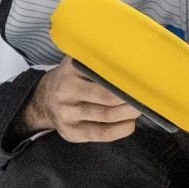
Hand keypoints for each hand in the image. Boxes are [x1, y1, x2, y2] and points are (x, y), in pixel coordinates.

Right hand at [21, 57, 140, 142]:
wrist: (43, 100)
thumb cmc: (71, 79)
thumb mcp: (78, 62)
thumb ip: (98, 59)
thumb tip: (132, 54)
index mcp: (70, 71)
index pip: (104, 75)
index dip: (126, 79)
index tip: (142, 80)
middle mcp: (66, 93)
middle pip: (108, 98)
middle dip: (131, 99)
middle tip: (145, 97)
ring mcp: (67, 115)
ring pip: (107, 117)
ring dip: (129, 114)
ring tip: (138, 109)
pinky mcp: (71, 132)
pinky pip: (101, 134)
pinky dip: (120, 130)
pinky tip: (129, 124)